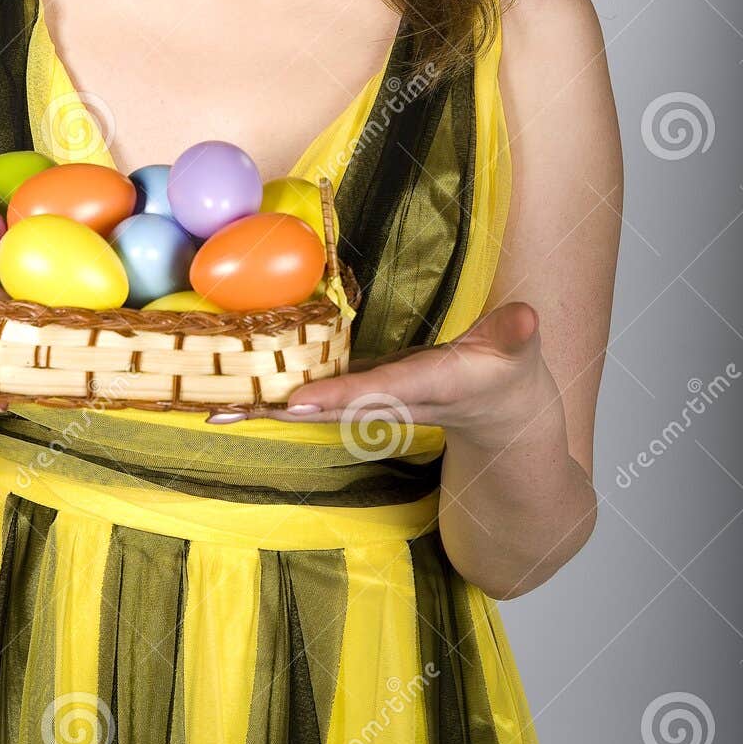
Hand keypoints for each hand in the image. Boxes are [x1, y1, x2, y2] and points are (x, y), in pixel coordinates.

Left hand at [206, 300, 545, 438]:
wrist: (505, 424)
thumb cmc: (510, 376)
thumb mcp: (520, 353)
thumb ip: (516, 335)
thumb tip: (526, 318)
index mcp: (433, 387)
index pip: (387, 389)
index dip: (345, 395)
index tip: (301, 401)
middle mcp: (395, 403)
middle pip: (333, 408)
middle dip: (283, 411)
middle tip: (230, 413)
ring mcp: (375, 407)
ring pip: (316, 409)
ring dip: (267, 411)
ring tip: (215, 412)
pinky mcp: (363, 402)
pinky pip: (315, 401)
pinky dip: (275, 403)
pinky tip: (234, 402)